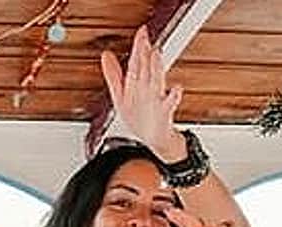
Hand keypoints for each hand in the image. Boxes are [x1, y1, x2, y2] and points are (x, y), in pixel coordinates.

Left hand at [100, 25, 184, 160]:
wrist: (152, 140)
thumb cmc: (138, 117)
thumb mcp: (120, 94)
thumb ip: (113, 75)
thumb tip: (105, 54)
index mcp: (136, 85)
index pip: (136, 62)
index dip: (137, 47)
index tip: (141, 31)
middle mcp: (147, 90)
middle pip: (145, 69)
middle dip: (144, 53)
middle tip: (145, 37)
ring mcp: (156, 101)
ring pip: (156, 82)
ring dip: (156, 68)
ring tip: (156, 54)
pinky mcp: (164, 113)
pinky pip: (170, 104)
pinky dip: (173, 96)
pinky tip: (176, 89)